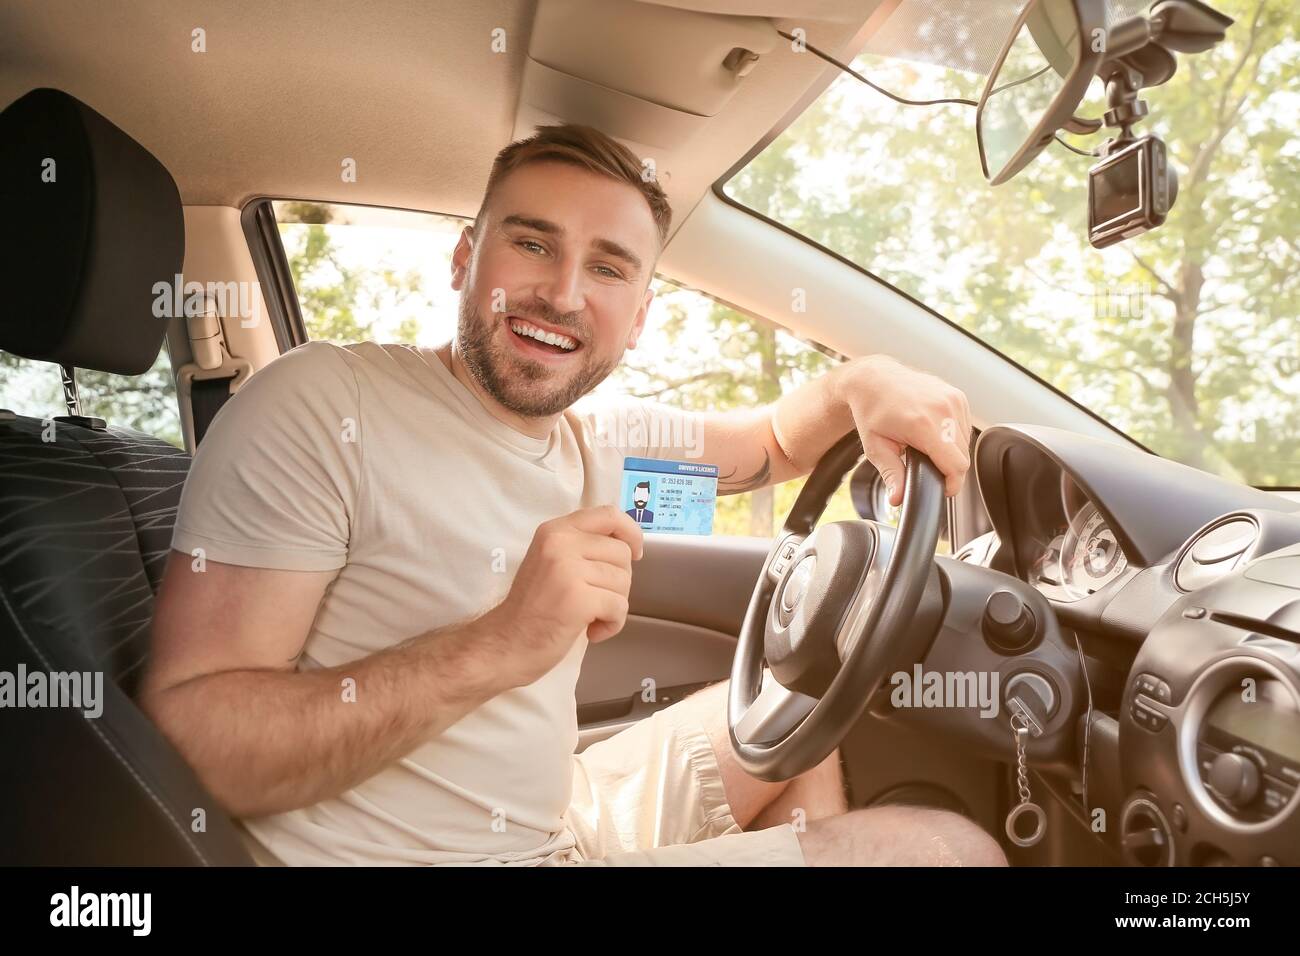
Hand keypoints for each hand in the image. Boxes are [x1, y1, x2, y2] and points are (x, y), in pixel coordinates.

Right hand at [483, 505, 643, 687]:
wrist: (505, 644)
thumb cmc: (532, 609)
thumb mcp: (552, 562)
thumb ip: (582, 547)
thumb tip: (628, 545)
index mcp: (555, 530)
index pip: (609, 514)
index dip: (631, 532)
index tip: (635, 553)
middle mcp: (560, 543)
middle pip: (621, 553)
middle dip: (619, 582)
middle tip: (596, 600)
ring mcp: (568, 569)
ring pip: (623, 582)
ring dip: (614, 606)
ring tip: (589, 617)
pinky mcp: (577, 598)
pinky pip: (619, 607)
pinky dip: (612, 624)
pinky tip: (592, 631)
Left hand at [833, 355, 971, 505]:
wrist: (873, 379)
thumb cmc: (872, 410)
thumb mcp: (875, 447)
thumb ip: (891, 475)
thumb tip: (898, 498)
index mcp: (923, 423)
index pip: (956, 465)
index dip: (951, 483)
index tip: (942, 489)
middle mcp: (943, 408)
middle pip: (962, 457)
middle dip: (948, 468)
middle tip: (925, 465)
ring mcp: (953, 399)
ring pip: (966, 443)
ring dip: (951, 452)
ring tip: (926, 446)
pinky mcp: (958, 395)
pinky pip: (965, 427)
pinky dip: (953, 436)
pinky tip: (933, 432)